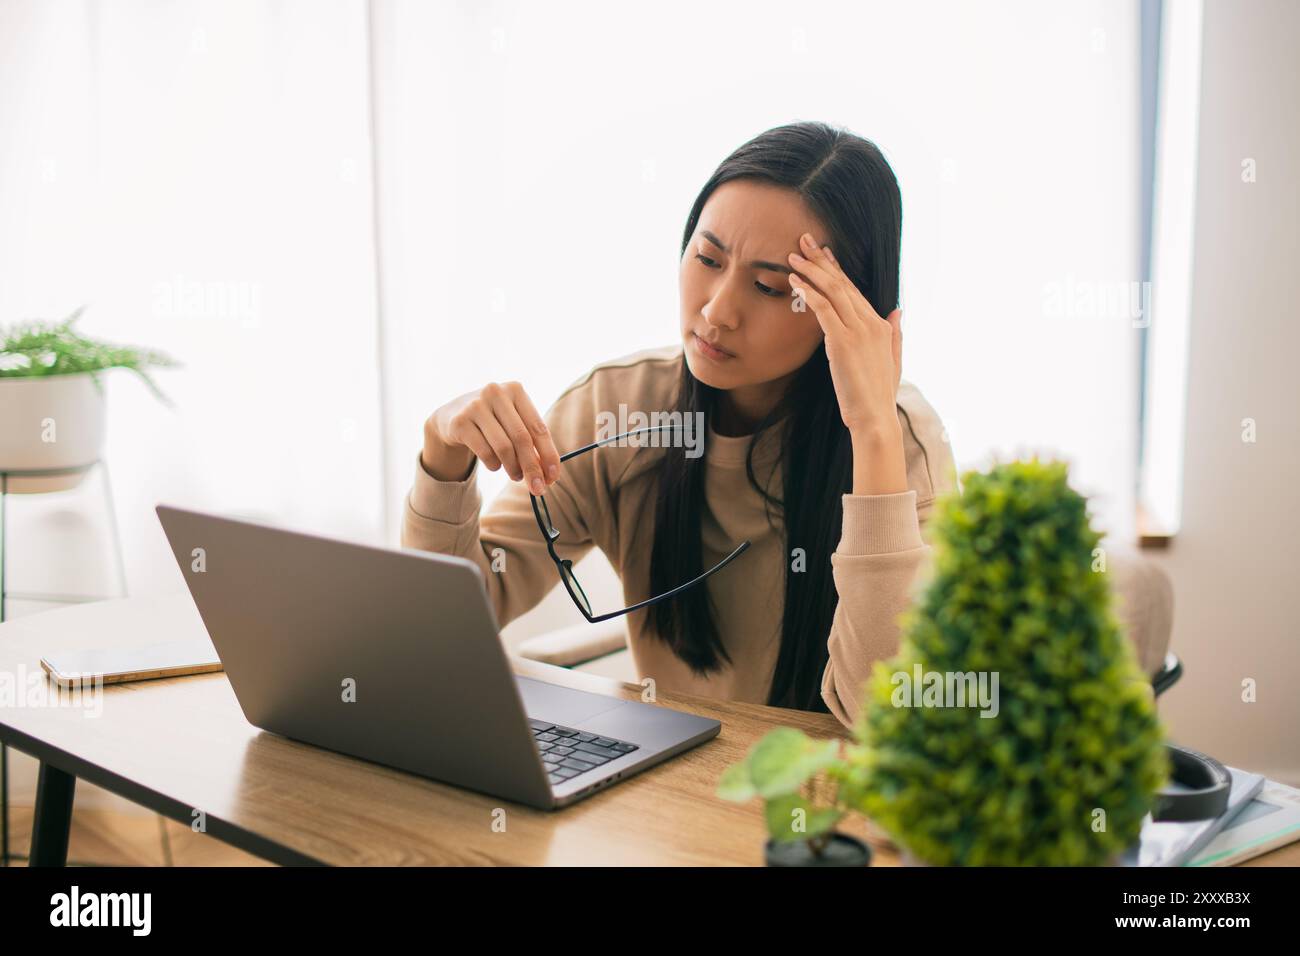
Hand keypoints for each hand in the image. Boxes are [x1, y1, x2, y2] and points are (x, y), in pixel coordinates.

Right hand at [423, 381, 561, 493]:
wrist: (452, 415)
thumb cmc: (493, 421)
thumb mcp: (513, 423)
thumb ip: (532, 444)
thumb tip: (548, 475)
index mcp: (516, 390)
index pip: (539, 427)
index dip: (549, 454)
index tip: (554, 477)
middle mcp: (495, 392)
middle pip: (522, 439)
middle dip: (532, 468)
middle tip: (538, 488)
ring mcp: (475, 406)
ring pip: (503, 447)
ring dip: (513, 468)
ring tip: (516, 475)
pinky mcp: (460, 422)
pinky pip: (485, 452)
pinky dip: (494, 465)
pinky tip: (495, 465)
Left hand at [787, 232, 901, 435]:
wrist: (875, 417)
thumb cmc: (878, 396)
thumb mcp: (892, 361)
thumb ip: (894, 335)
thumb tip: (896, 312)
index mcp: (880, 326)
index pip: (855, 290)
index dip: (837, 270)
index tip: (823, 254)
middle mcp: (871, 323)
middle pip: (843, 283)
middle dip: (821, 260)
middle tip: (804, 241)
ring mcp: (857, 330)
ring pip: (832, 290)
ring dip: (811, 270)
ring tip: (792, 256)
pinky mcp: (842, 341)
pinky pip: (823, 308)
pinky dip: (808, 292)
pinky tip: (795, 282)